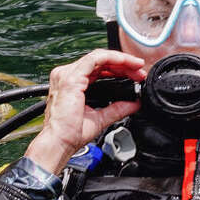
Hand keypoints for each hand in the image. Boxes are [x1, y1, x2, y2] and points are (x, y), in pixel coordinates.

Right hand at [25, 48, 144, 173]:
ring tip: (137, 68)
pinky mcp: (71, 77)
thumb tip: (133, 103)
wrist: (60, 143)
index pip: (98, 68)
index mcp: (72, 84)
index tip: (135, 77)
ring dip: (121, 60)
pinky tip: (126, 63)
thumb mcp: (100, 118)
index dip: (119, 70)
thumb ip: (117, 108)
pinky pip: (96, 59)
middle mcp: (67, 76)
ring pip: (100, 57)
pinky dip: (113, 58)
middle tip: (139, 72)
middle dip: (123, 65)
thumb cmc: (70, 134)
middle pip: (100, 61)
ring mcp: (67, 74)